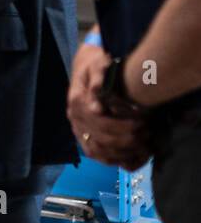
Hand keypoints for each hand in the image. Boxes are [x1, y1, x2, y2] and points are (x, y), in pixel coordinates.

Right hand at [66, 43, 150, 169]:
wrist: (85, 67)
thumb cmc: (95, 64)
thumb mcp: (97, 63)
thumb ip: (98, 78)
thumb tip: (96, 102)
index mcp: (77, 101)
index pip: (99, 122)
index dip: (122, 126)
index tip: (142, 122)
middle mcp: (75, 118)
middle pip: (101, 138)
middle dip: (127, 139)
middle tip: (147, 134)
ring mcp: (77, 128)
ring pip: (98, 150)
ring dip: (121, 152)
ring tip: (141, 146)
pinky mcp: (82, 135)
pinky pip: (95, 154)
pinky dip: (113, 159)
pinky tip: (129, 157)